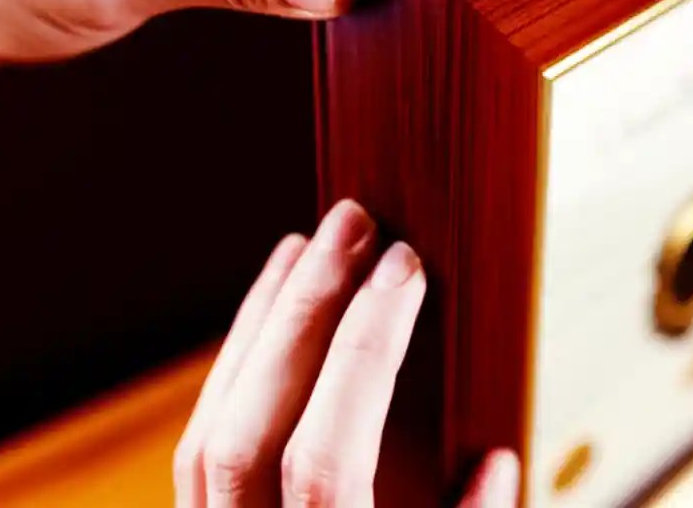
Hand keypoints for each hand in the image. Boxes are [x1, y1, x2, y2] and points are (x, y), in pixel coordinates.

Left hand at [173, 199, 518, 506]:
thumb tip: (494, 463)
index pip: (326, 461)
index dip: (364, 360)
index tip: (403, 273)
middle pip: (247, 432)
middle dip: (303, 315)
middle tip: (352, 228)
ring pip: (208, 433)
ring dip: (261, 329)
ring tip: (307, 250)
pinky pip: (197, 446)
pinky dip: (234, 370)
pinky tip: (269, 320)